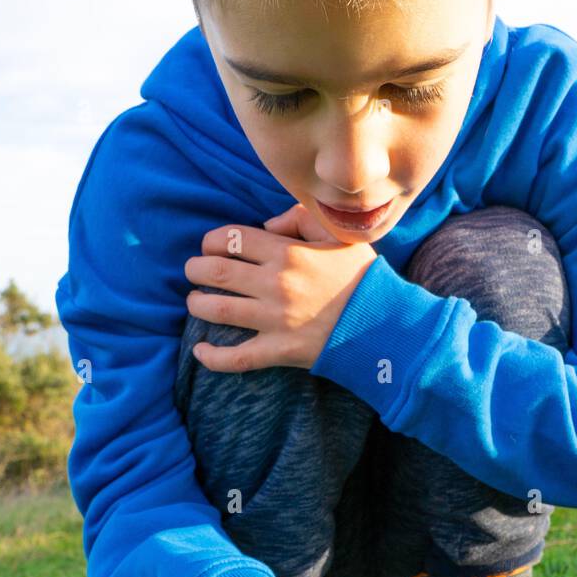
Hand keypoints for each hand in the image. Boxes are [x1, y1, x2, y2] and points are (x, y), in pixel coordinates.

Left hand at [185, 204, 376, 373]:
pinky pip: (237, 357)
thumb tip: (266, 225)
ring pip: (218, 311)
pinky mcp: (279, 351)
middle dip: (195, 270)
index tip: (209, 247)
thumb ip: (301, 218)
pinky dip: (212, 357)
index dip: (211, 241)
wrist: (384, 324)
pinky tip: (199, 351)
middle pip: (216, 273)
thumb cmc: (362, 278)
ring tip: (195, 303)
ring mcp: (274, 320)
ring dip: (197, 305)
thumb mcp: (338, 236)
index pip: (231, 240)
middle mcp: (275, 284)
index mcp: (287, 253)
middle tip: (193, 272)